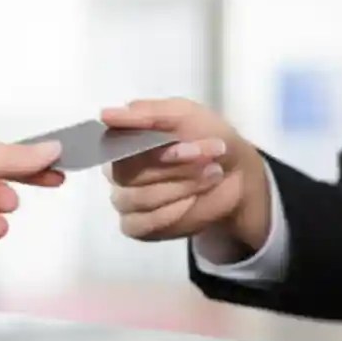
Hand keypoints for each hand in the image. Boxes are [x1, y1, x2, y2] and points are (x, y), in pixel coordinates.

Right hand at [102, 98, 269, 250]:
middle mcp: (117, 173)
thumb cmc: (206, 138)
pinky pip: (143, 223)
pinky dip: (172, 213)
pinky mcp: (137, 227)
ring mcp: (126, 202)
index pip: (117, 147)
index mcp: (122, 141)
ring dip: (180, 187)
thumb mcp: (184, 115)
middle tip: (211, 159)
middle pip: (129, 175)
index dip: (153, 151)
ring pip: (139, 198)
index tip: (191, 149)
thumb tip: (106, 115)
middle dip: (176, 168)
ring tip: (212, 175)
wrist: (235, 172)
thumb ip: (146, 113)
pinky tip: (193, 200)